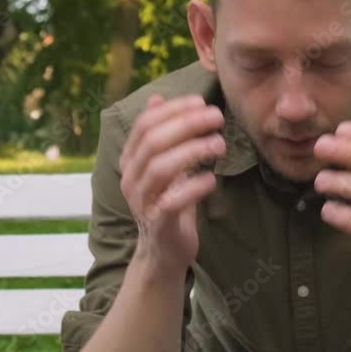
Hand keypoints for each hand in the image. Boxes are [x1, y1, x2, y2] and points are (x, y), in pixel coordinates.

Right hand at [119, 94, 225, 272]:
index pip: (145, 125)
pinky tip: (212, 179)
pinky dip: (194, 186)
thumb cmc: (168, 203)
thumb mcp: (164, 166)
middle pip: (153, 141)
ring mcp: (141, 201)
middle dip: (187, 124)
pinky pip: (172, 200)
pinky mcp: (158, 223)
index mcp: (130, 160)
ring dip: (193, 151)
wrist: (164, 253)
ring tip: (220, 145)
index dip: (173, 110)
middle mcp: (130, 178)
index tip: (202, 102)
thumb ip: (160, 135)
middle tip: (217, 117)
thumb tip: (157, 99)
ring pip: (161, 167)